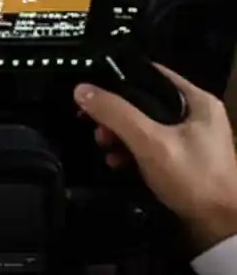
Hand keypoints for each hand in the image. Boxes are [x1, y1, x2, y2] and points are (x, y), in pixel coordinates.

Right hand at [75, 64, 236, 251]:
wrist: (220, 226)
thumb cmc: (193, 177)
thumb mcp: (149, 141)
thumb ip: (115, 113)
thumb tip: (81, 89)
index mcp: (197, 101)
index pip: (151, 75)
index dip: (120, 78)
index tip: (93, 89)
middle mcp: (196, 115)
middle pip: (144, 102)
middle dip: (116, 115)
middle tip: (97, 127)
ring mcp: (191, 139)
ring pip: (144, 126)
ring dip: (120, 136)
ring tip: (105, 148)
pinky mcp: (184, 160)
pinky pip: (150, 146)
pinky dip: (132, 152)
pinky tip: (118, 162)